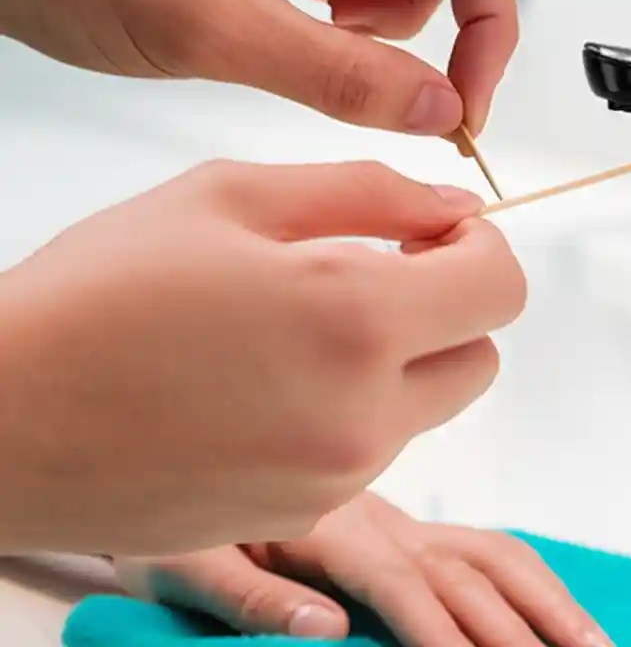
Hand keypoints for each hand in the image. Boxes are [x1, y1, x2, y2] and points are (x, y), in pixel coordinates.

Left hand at [0, 0, 516, 133]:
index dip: (486, 20)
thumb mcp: (220, 28)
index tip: (469, 94)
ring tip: (311, 30)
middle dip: (424, 20)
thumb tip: (435, 109)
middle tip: (380, 70)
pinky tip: (294, 18)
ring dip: (380, 18)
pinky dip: (343, 10)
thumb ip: (343, 75)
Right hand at [0, 160, 524, 554]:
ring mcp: (337, 477)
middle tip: (375, 273)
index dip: (481, 249)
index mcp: (357, 318)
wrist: (3, 422)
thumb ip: (366, 193)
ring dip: (398, 362)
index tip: (434, 235)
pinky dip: (350, 414)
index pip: (502, 288)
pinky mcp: (304, 515)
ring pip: (428, 408)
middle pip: (480, 356)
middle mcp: (364, 413)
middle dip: (447, 308)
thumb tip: (455, 209)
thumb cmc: (95, 299)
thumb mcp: (229, 198)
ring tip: (300, 330)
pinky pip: (370, 453)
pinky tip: (266, 385)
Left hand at [114, 492, 612, 646]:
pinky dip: (535, 580)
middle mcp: (379, 517)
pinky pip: (487, 548)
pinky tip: (561, 608)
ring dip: (550, 602)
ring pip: (495, 554)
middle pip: (471, 570)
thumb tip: (325, 630)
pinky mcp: (410, 527)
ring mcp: (402, 520)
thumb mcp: (182, 562)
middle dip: (526, 627)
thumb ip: (253, 595)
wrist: (174, 443)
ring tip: (595, 646)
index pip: (401, 583)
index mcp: (325, 526)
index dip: (443, 632)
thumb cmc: (173, 523)